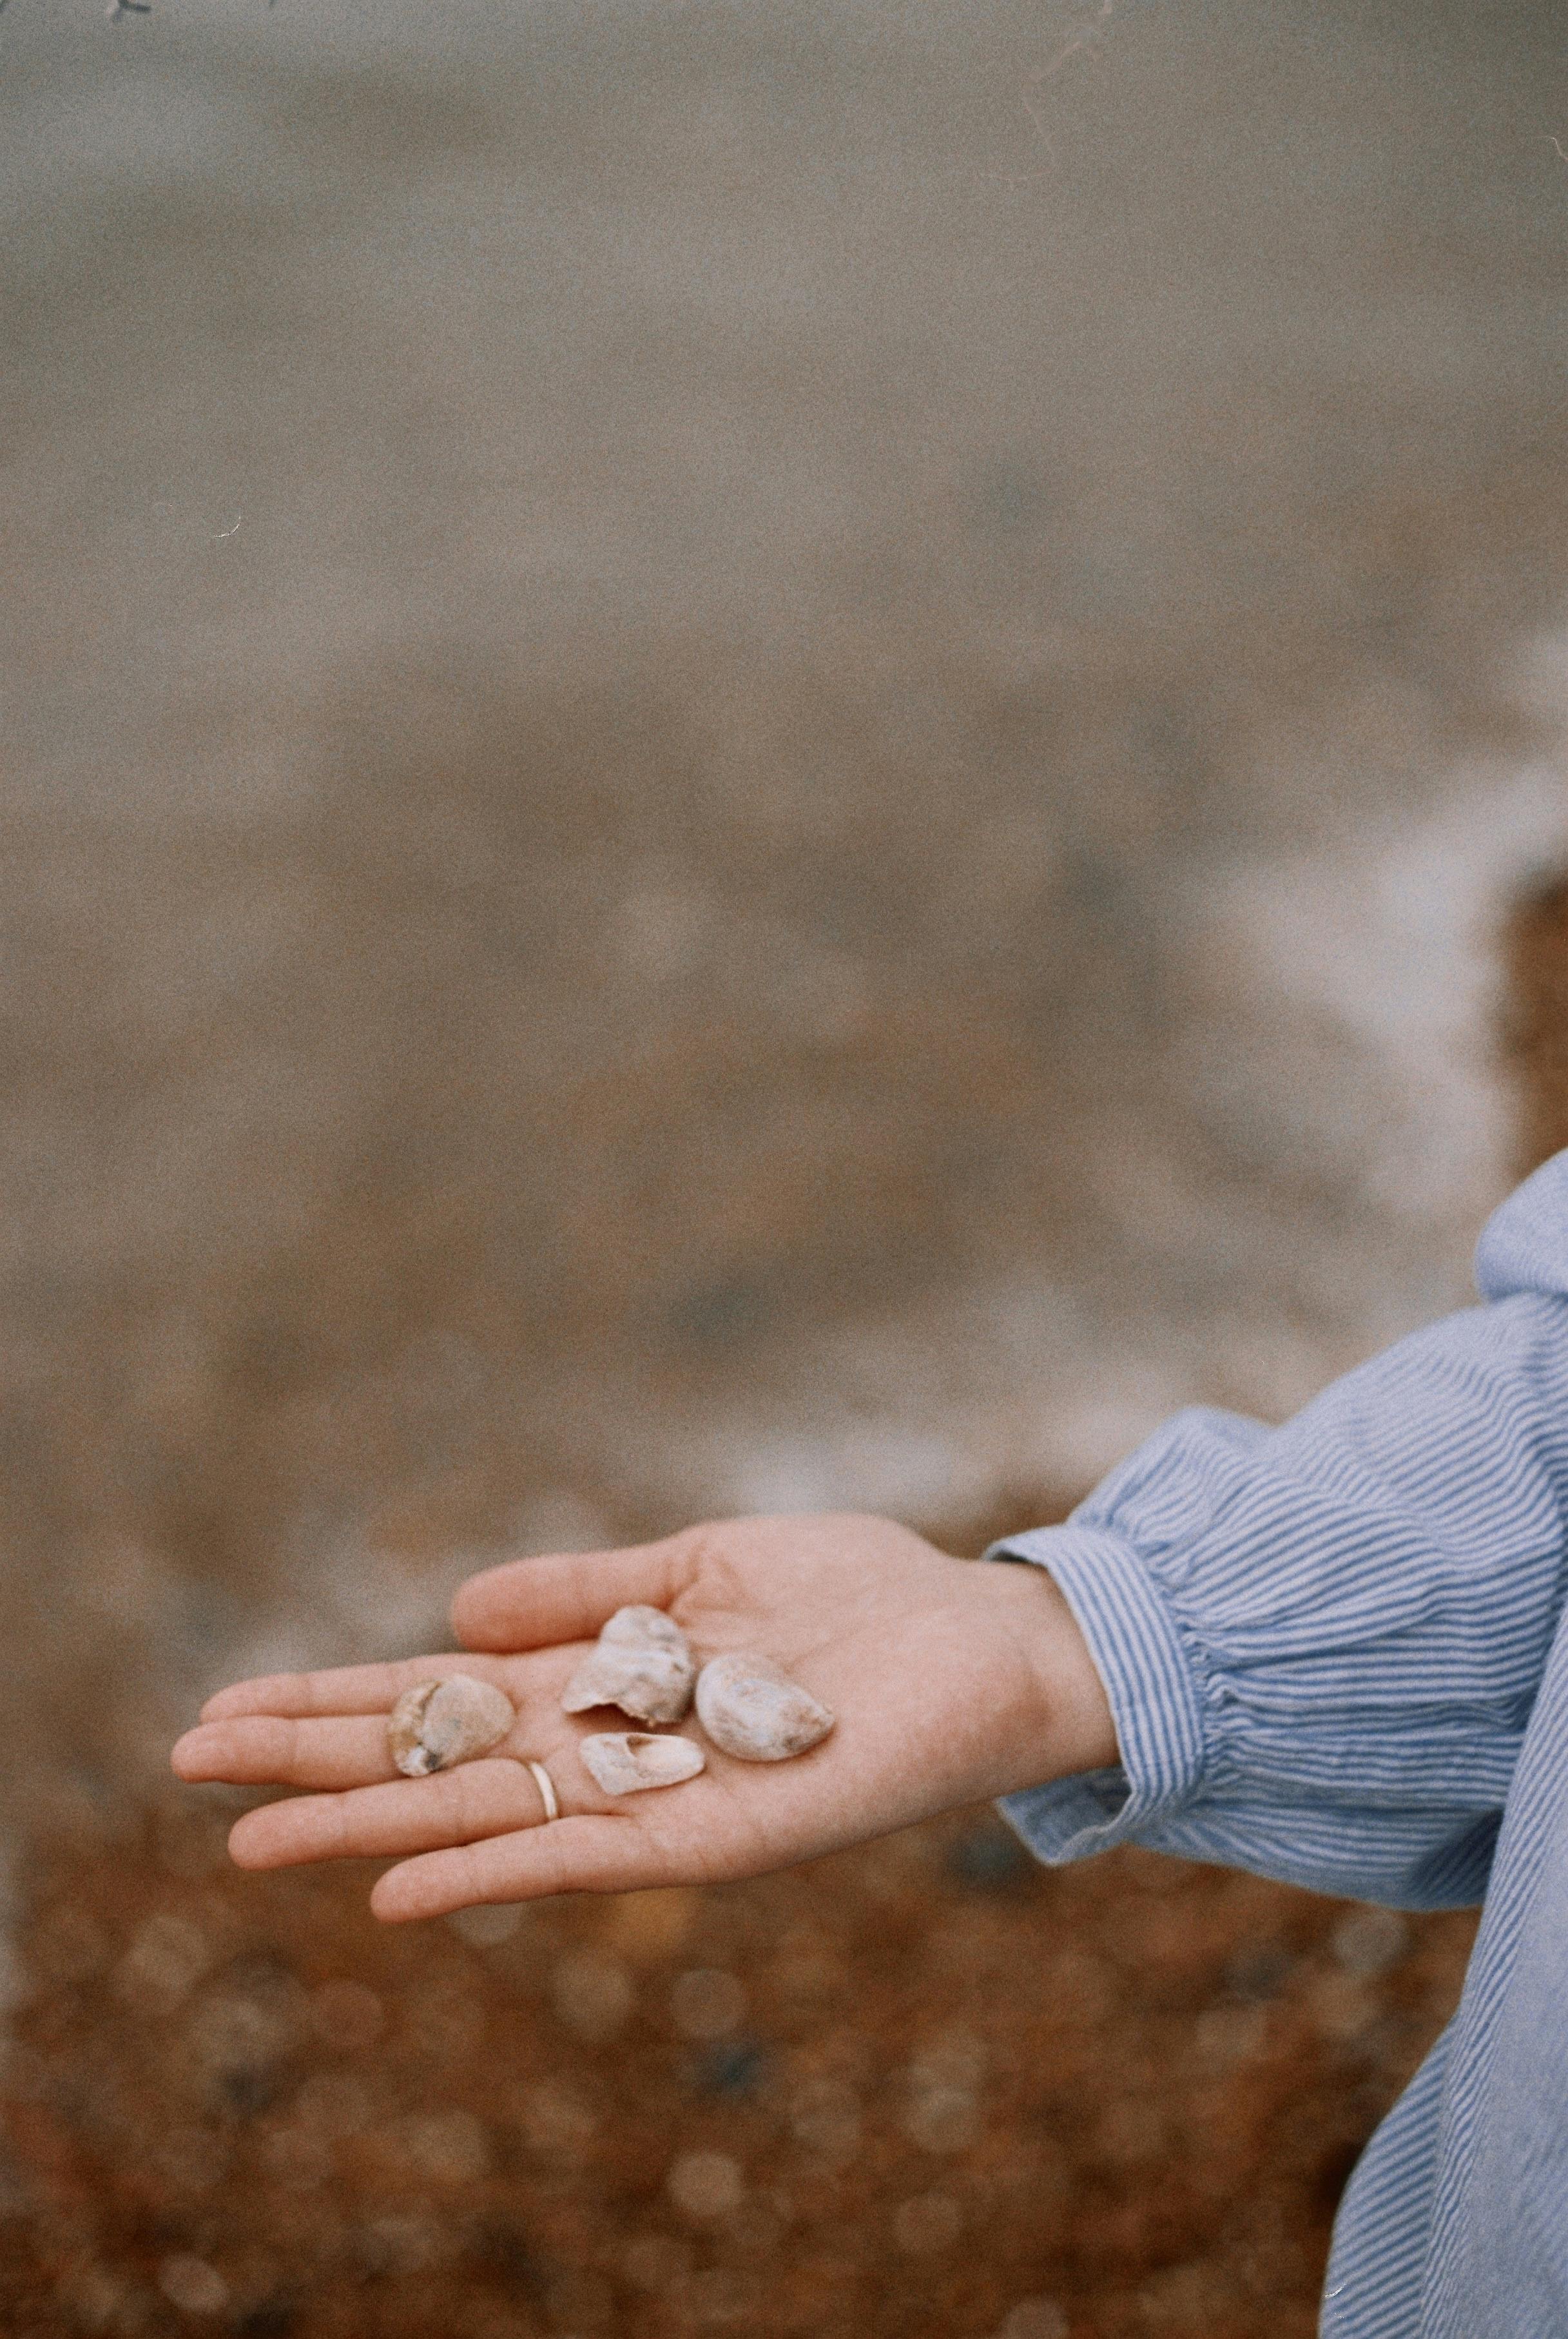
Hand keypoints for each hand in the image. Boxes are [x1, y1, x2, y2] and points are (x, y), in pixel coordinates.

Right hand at [170, 1512, 1116, 1922]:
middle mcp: (608, 1747)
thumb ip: (586, 1591)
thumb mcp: (698, 1565)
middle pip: (435, 1756)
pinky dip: (492, 1869)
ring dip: (365, 1826)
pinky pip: (585, 1859)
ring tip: (247, 1834)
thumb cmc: (854, 1595)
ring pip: (481, 1813)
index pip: (439, 1695)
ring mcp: (652, 1796)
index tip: (230, 1700)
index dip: (336, 1697)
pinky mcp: (712, 1834)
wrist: (982, 1642)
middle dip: (314, 1760)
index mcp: (600, 1679)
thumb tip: (455, 1610)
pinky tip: (402, 1885)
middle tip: (187, 1762)